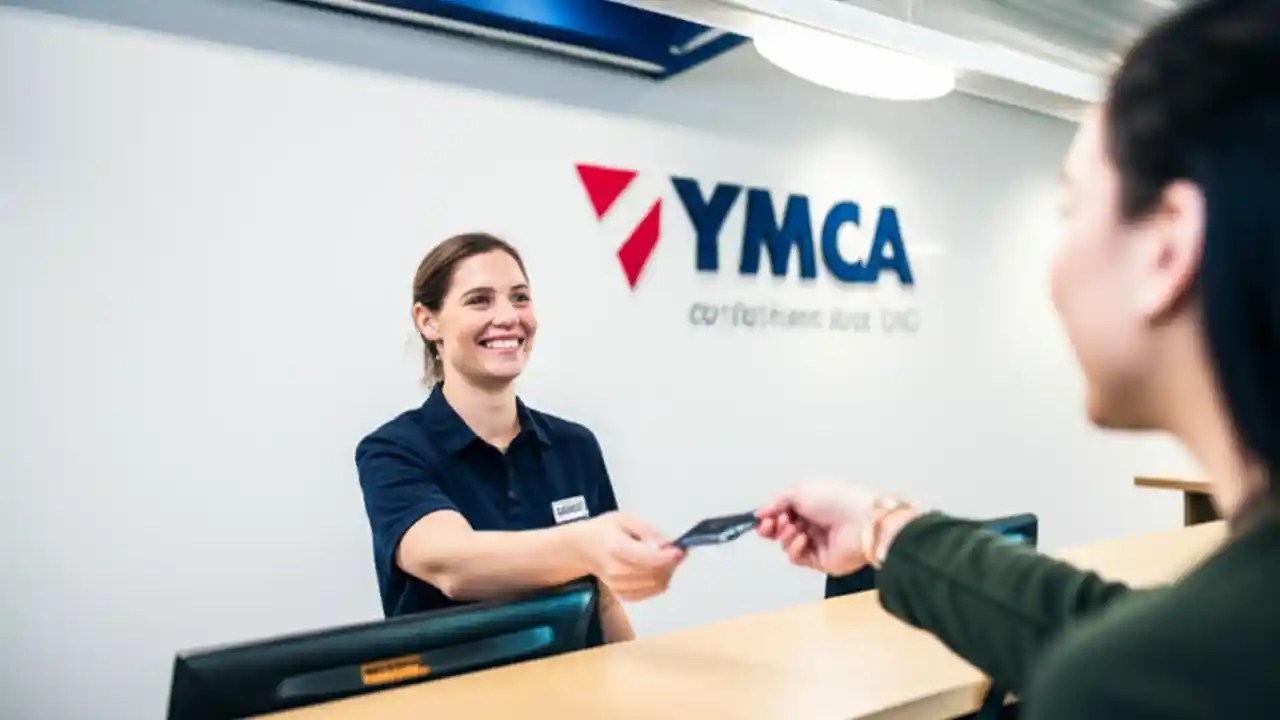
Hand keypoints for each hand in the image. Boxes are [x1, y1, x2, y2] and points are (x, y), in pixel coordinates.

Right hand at [574, 512, 684, 601]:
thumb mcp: (624, 519)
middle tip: (676, 550)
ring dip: (667, 572)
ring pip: (656, 584)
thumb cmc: (603, 531)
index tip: (680, 549)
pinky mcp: (623, 594)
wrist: (583, 549)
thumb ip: (647, 530)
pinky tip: (656, 569)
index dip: (668, 556)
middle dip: (671, 562)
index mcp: (616, 548)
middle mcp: (616, 571)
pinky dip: (660, 581)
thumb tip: (667, 542)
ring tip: (666, 558)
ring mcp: (619, 585)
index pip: (648, 558)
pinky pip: (652, 592)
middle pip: (655, 573)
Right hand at [756, 481, 905, 574]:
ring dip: (785, 536)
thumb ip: (777, 502)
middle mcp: (812, 523)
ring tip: (795, 528)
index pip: (781, 512)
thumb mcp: (799, 491)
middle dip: (772, 528)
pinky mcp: (819, 560)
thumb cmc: (835, 500)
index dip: (770, 515)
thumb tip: (762, 511)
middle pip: (781, 530)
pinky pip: (797, 557)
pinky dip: (795, 548)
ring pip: (786, 544)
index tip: (762, 517)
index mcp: (810, 504)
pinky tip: (804, 539)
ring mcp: (816, 542)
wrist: (859, 521)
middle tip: (770, 525)